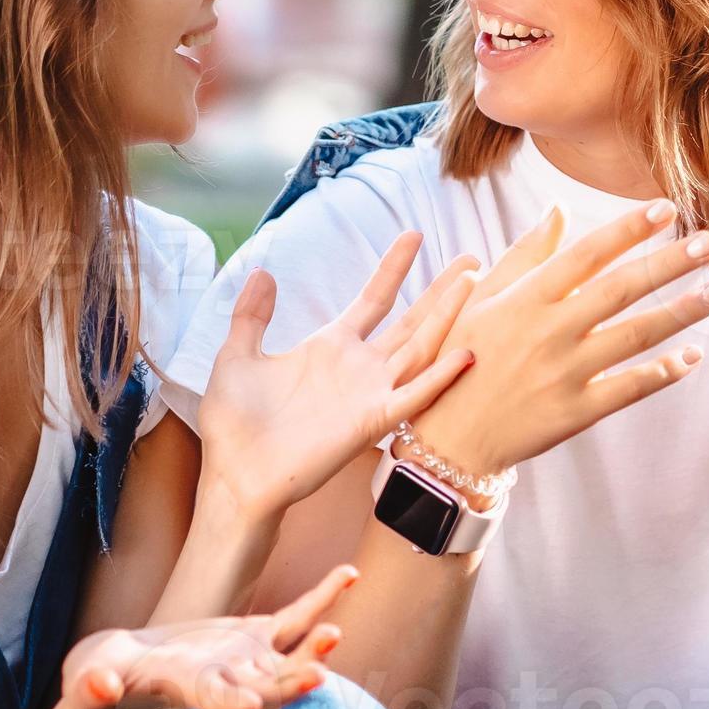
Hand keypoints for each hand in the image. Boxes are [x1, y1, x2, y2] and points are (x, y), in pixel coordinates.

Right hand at [61, 563, 358, 708]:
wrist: (130, 671)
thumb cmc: (104, 679)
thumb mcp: (91, 680)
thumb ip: (94, 684)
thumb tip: (98, 686)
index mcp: (188, 691)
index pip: (212, 701)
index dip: (230, 703)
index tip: (250, 707)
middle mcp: (230, 683)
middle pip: (266, 689)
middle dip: (291, 684)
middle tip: (319, 674)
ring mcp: (249, 662)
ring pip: (291, 657)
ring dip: (316, 647)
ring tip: (337, 630)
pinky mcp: (258, 636)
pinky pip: (298, 617)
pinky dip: (323, 598)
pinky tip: (348, 574)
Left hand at [195, 232, 480, 521]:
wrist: (234, 473)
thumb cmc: (234, 425)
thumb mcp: (237, 356)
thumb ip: (252, 315)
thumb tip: (263, 272)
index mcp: (330, 347)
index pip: (372, 300)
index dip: (393, 268)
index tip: (413, 234)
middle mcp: (358, 368)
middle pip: (411, 321)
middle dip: (441, 292)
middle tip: (473, 260)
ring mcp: (369, 394)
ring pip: (420, 349)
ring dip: (447, 319)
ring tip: (474, 286)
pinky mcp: (371, 422)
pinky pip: (413, 397)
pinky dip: (439, 377)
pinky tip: (465, 353)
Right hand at [408, 198, 708, 478]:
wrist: (446, 439)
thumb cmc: (457, 359)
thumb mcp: (478, 300)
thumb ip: (523, 255)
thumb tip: (557, 211)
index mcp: (524, 299)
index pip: (587, 253)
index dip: (629, 229)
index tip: (667, 208)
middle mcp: (549, 331)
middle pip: (621, 288)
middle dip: (669, 263)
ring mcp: (565, 372)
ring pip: (636, 335)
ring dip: (682, 311)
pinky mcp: (576, 411)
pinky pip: (630, 387)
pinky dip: (664, 372)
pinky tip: (692, 356)